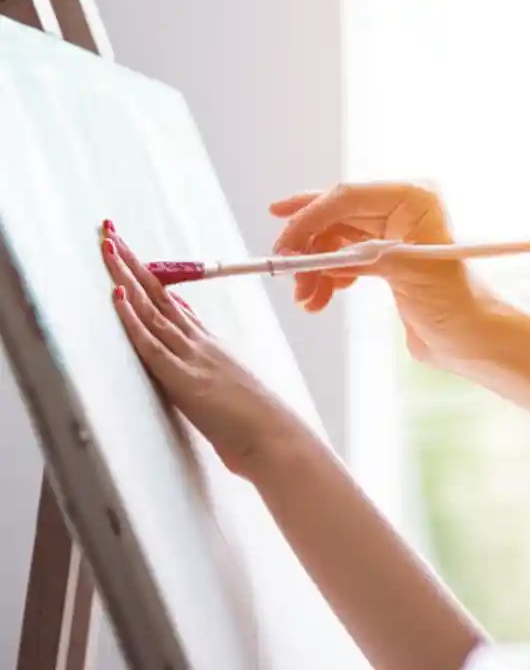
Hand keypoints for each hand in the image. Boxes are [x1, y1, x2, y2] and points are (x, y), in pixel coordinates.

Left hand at [101, 224, 308, 479]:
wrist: (277, 441)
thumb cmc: (257, 426)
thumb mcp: (231, 389)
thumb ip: (211, 367)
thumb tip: (199, 352)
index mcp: (210, 347)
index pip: (172, 303)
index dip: (149, 277)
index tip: (131, 253)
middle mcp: (200, 344)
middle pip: (159, 296)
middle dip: (132, 262)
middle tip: (110, 232)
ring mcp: (192, 359)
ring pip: (152, 310)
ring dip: (127, 277)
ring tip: (108, 247)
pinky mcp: (183, 381)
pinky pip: (151, 345)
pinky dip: (132, 319)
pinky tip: (117, 295)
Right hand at [269, 181, 505, 366]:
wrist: (475, 340)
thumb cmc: (457, 300)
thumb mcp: (402, 267)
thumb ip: (354, 253)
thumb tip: (307, 250)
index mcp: (416, 197)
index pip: (348, 196)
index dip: (310, 216)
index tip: (284, 240)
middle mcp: (405, 211)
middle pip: (337, 217)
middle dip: (309, 245)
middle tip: (285, 267)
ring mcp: (395, 238)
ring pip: (337, 243)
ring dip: (315, 268)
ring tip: (306, 297)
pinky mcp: (389, 265)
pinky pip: (345, 263)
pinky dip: (327, 279)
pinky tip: (318, 298)